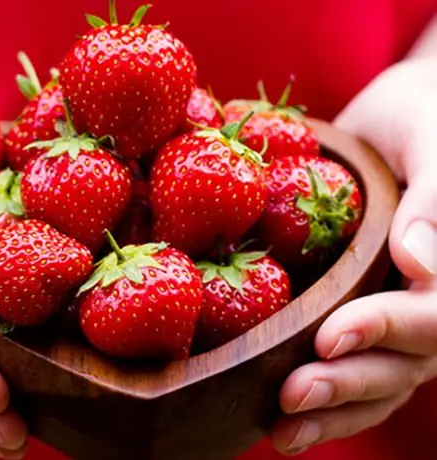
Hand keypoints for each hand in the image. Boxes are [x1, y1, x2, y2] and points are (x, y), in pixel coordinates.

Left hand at [270, 59, 436, 454]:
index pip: (434, 315)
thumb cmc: (421, 114)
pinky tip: (276, 420)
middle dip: (347, 382)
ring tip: (280, 431)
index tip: (330, 336)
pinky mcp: (355, 313)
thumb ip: (435, 196)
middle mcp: (430, 300)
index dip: (386, 330)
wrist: (395, 116)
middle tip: (291, 397)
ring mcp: (394, 315)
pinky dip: (320, 399)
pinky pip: (345, 363)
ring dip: (331, 411)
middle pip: (402, 362)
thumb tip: (420, 263)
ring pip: (376, 379)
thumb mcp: (432, 136)